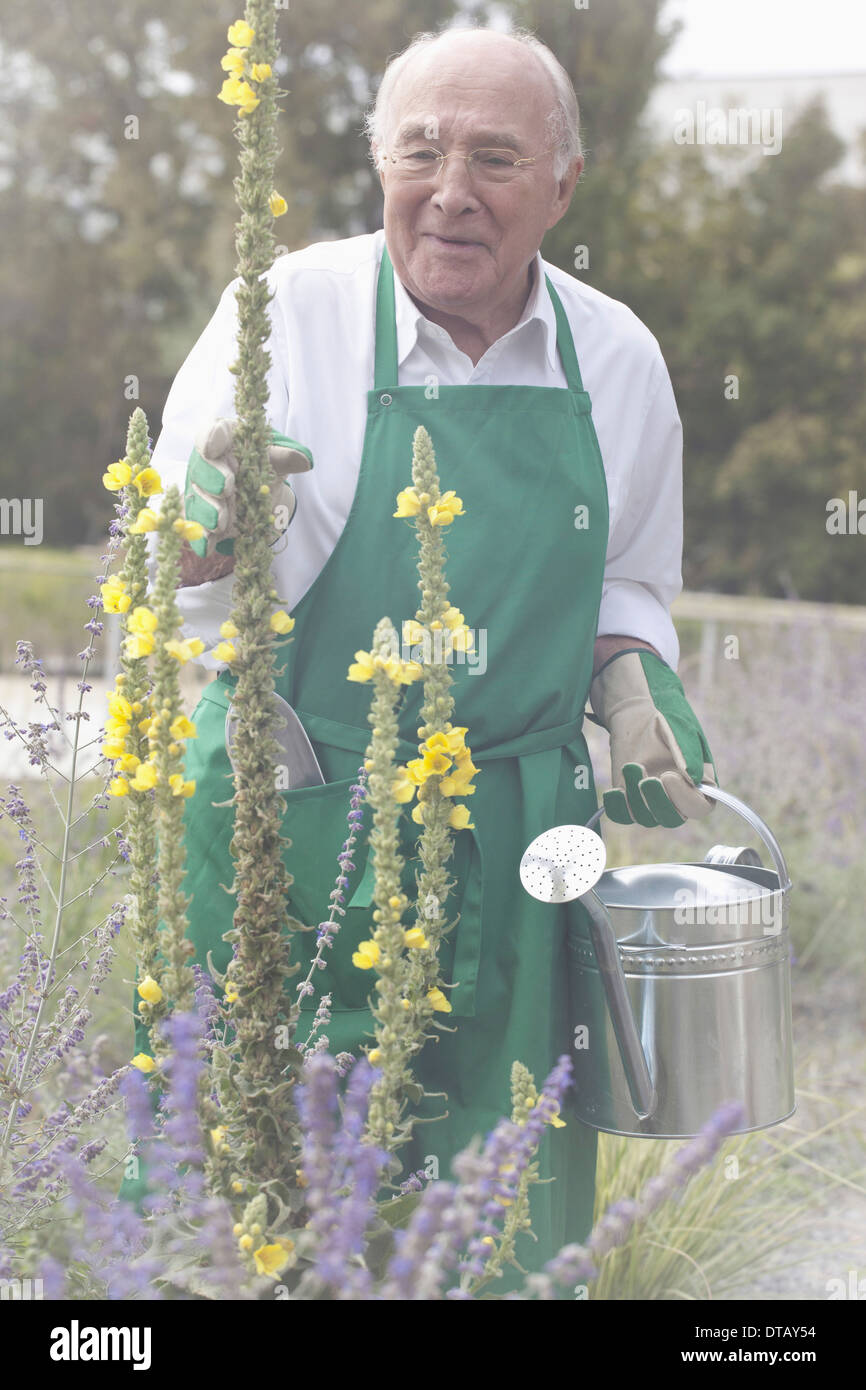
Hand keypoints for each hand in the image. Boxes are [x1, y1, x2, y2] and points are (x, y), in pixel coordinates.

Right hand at [183, 418, 312, 557]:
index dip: (211, 438)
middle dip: (211, 478)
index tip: (214, 447)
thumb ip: (286, 458)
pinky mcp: (202, 516)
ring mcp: (201, 491)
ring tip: (221, 521)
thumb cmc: (265, 468)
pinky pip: (197, 526)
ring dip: (207, 510)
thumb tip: (305, 462)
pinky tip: (208, 546)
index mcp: (225, 441)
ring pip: (197, 498)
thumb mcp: (277, 461)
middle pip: (201, 467)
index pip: (213, 433)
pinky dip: (202, 537)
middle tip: (226, 488)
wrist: (262, 495)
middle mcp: (207, 464)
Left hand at [589, 649, 717, 826]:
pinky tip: (613, 791)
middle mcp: (678, 797)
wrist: (637, 715)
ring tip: (631, 765)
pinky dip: (617, 808)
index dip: (685, 799)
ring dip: (635, 797)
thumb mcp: (681, 733)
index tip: (668, 776)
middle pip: (672, 818)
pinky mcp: (629, 798)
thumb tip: (694, 780)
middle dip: (657, 801)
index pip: (699, 807)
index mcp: (700, 783)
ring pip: (646, 818)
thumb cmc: (665, 721)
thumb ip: (688, 756)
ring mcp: (653, 800)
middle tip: (647, 779)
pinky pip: (623, 815)